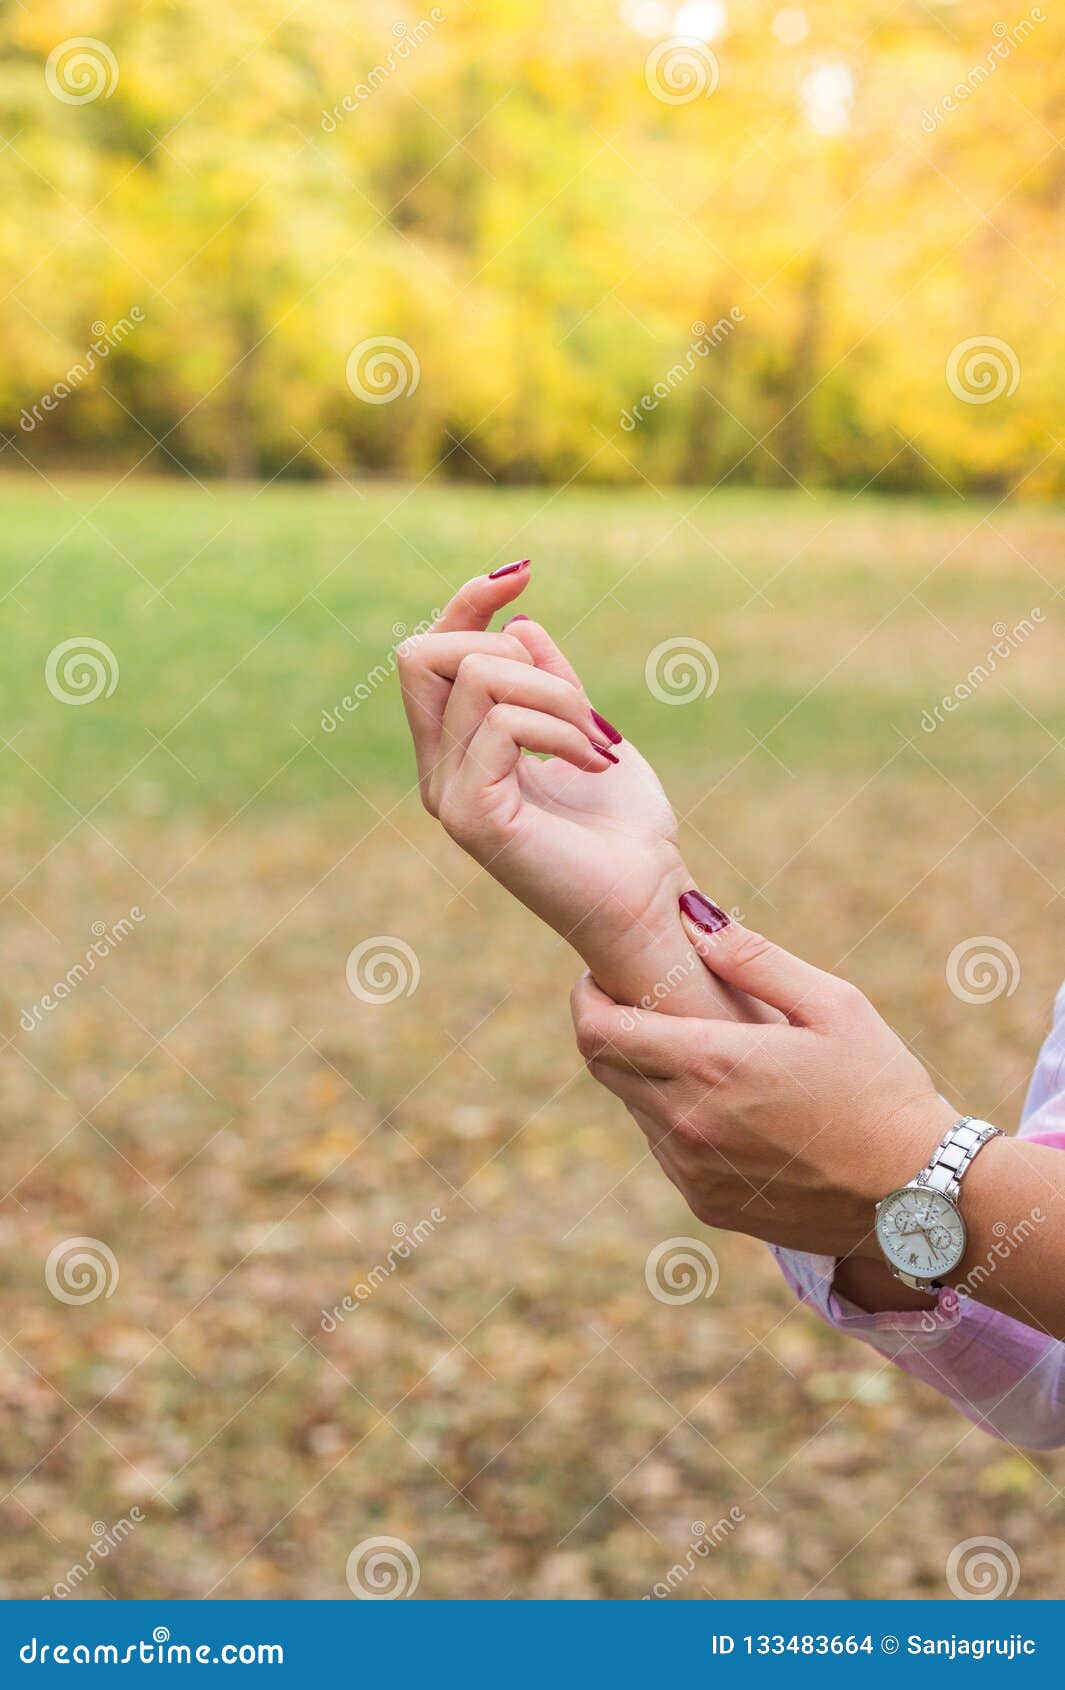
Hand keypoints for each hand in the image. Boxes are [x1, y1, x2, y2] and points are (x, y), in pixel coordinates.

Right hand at [398, 563, 752, 1015]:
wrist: (649, 900)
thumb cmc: (626, 830)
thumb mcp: (587, 730)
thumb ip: (549, 681)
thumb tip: (519, 624)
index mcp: (457, 752)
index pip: (428, 654)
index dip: (467, 602)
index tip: (524, 573)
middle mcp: (439, 773)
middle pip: (424, 654)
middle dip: (510, 650)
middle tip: (578, 707)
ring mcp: (449, 796)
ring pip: (478, 677)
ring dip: (557, 693)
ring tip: (596, 743)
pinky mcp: (473, 817)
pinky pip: (503, 722)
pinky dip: (561, 728)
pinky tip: (594, 765)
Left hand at [570, 896, 955, 1257]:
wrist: (917, 1195)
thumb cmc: (881, 1088)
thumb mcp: (832, 1004)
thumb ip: (753, 959)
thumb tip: (692, 917)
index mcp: (712, 1065)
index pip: (598, 1030)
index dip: (587, 998)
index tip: (602, 978)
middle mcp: (688, 1123)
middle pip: (604, 1066)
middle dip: (612, 1027)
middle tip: (646, 1004)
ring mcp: (692, 1170)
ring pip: (633, 1107)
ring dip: (647, 1074)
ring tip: (703, 1053)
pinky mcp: (705, 1203)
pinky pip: (663, 1148)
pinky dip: (675, 1116)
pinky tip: (726, 1102)